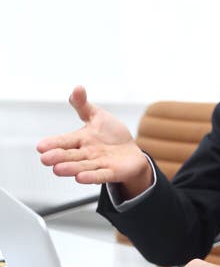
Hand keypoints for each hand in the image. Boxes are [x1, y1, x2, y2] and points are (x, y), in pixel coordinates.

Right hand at [37, 85, 151, 198]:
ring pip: (83, 166)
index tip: (41, 146)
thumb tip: (77, 88)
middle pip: (71, 155)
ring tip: (59, 169)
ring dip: (71, 168)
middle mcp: (86, 153)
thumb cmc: (112, 136)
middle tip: (46, 159)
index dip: (53, 144)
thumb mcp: (98, 116)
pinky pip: (101, 175)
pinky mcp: (112, 172)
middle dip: (59, 157)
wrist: (131, 154)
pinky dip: (91, 176)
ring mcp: (98, 164)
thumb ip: (83, 105)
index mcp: (81, 139)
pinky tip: (81, 178)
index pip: (64, 141)